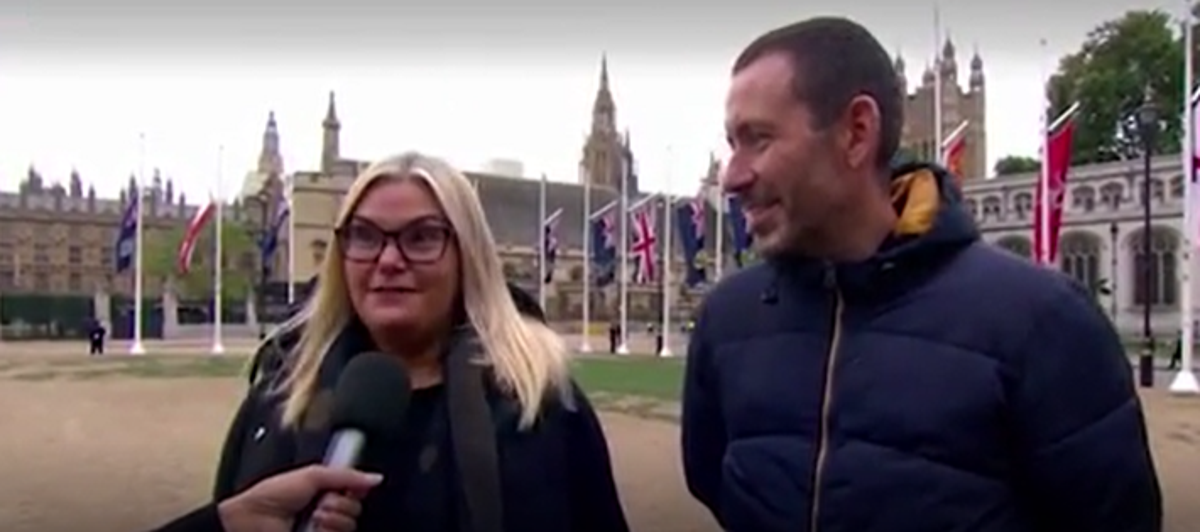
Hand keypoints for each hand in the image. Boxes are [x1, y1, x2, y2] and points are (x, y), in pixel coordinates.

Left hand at [216, 465, 381, 531]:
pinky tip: (314, 527)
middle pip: (355, 507)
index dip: (355, 486)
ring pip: (350, 524)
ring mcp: (323, 530)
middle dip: (341, 502)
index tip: (352, 484)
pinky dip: (328, 530)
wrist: (250, 522)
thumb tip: (374, 477)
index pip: (354, 489)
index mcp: (322, 491)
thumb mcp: (310, 475)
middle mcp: (325, 511)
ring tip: (314, 515)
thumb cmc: (270, 498)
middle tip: (322, 501)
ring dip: (333, 517)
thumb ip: (345, 474)